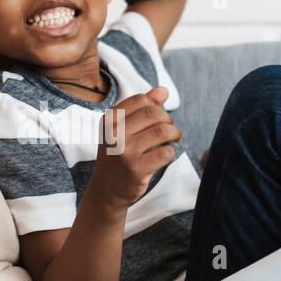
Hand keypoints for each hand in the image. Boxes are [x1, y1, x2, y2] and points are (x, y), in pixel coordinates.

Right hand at [92, 87, 180, 208]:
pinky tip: (165, 155)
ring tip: (173, 140)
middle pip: (154, 113)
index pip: (141, 99)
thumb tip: (163, 90)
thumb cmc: (118, 154)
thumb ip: (142, 107)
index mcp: (109, 120)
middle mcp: (114, 134)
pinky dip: (171, 152)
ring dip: (174, 134)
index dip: (156, 106)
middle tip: (170, 130)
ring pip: (162, 131)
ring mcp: (124, 152)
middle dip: (168, 120)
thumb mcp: (123, 129)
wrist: (107, 189)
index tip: (159, 118)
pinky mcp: (136, 169)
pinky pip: (166, 152)